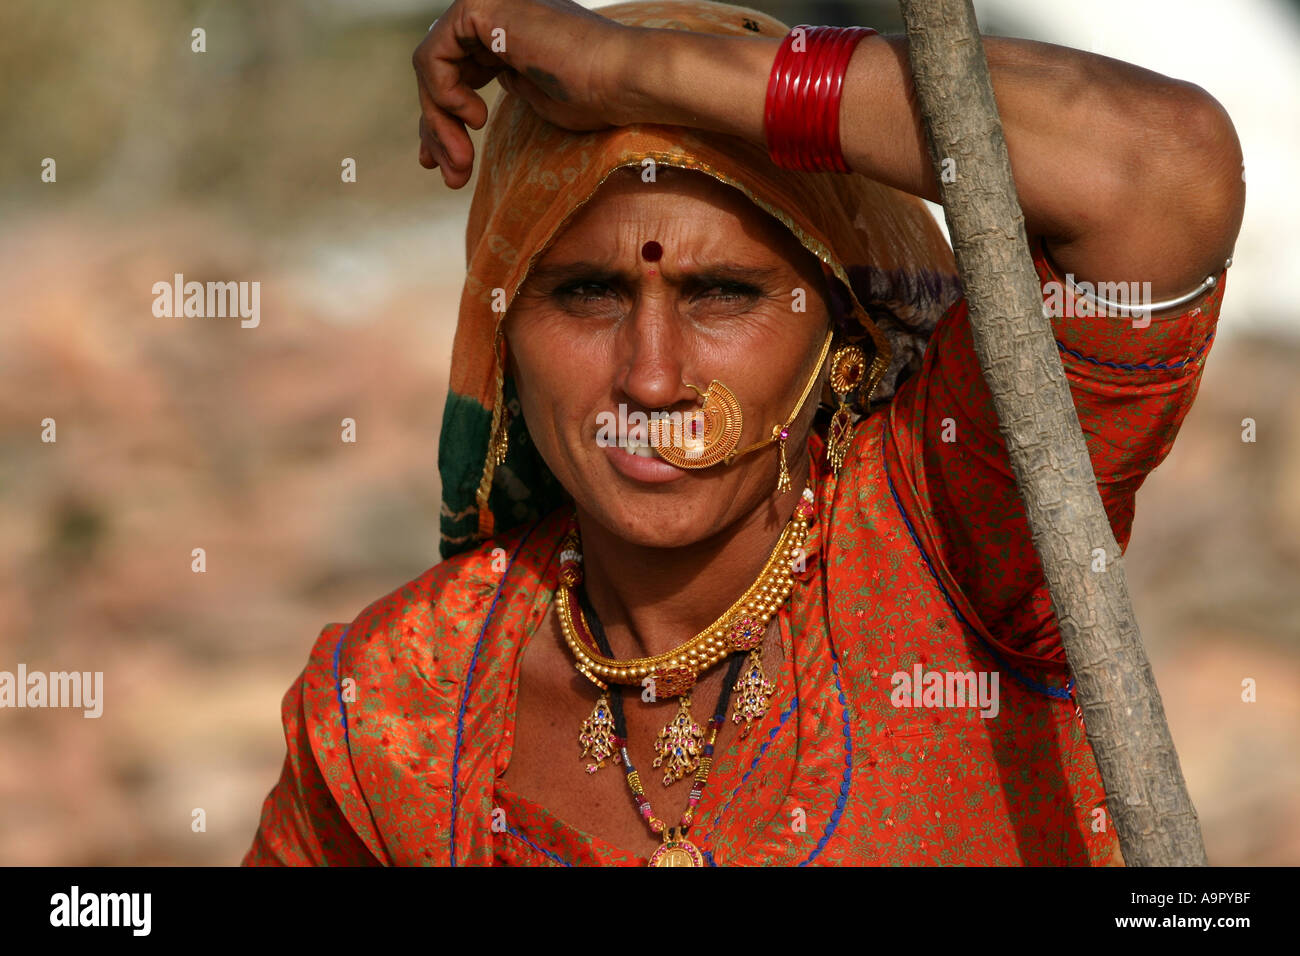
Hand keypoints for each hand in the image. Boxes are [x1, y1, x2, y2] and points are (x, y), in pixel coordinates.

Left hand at [412, 0, 637, 187]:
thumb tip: (465, 103)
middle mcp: (491, 14)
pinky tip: (475, 118)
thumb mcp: (536, 100)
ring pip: (430, 67)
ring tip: (464, 160)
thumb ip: (504, 90)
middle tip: (453, 177)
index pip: (455, 72)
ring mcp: (484, 6)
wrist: (622, 79)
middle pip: (438, 72)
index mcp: (505, 32)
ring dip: (439, 123)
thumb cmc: (594, 97)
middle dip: (438, 130)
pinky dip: (443, 95)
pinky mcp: (480, 8)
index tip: (442, 165)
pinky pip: (433, 57)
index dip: (441, 121)